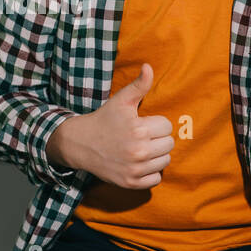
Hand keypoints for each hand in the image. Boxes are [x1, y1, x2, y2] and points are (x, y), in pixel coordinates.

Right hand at [49, 63, 173, 188]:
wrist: (80, 144)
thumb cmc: (104, 119)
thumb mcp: (121, 100)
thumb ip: (139, 85)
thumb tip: (149, 67)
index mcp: (139, 129)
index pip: (167, 126)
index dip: (155, 123)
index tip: (141, 123)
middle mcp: (138, 151)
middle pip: (169, 144)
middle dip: (157, 138)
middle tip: (141, 136)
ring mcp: (135, 169)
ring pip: (165, 161)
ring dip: (156, 155)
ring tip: (140, 148)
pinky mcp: (131, 183)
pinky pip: (156, 179)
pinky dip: (150, 172)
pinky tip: (138, 162)